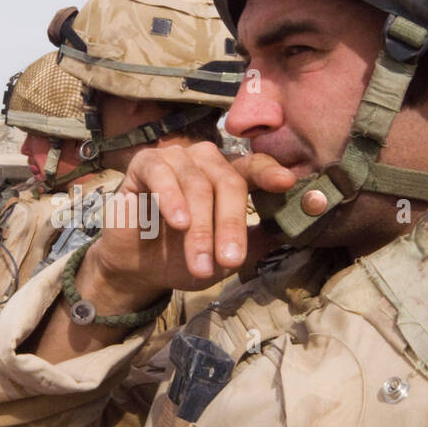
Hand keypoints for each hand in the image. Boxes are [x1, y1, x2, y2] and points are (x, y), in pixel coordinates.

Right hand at [85, 141, 296, 302]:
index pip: (254, 167)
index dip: (269, 172)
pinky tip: (178, 222)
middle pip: (228, 182)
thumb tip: (291, 233)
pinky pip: (161, 173)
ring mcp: (176, 158)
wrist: (136, 268)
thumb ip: (256, 242)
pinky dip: (171, 198)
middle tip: (230, 261)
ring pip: (197, 185)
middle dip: (230, 225)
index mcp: (228, 176)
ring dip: (200, 228)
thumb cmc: (181, 257)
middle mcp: (205, 161)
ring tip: (200, 263)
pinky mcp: (145, 163)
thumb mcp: (224, 257)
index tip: (286, 183)